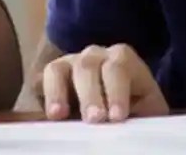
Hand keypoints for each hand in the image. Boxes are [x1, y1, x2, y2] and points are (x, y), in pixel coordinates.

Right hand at [36, 44, 168, 122]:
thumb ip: (141, 115)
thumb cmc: (136, 108)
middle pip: (87, 66)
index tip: (117, 117)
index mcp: (122, 59)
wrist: (120, 106)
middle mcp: (94, 56)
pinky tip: (48, 115)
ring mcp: (69, 64)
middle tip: (94, 119)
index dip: (116, 91)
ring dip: (58, 92)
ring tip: (59, 115)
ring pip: (58, 68)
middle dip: (90, 93)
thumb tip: (134, 129)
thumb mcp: (146, 110)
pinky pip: (40, 80)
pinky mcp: (51, 78)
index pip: (118, 67)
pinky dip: (44, 96)